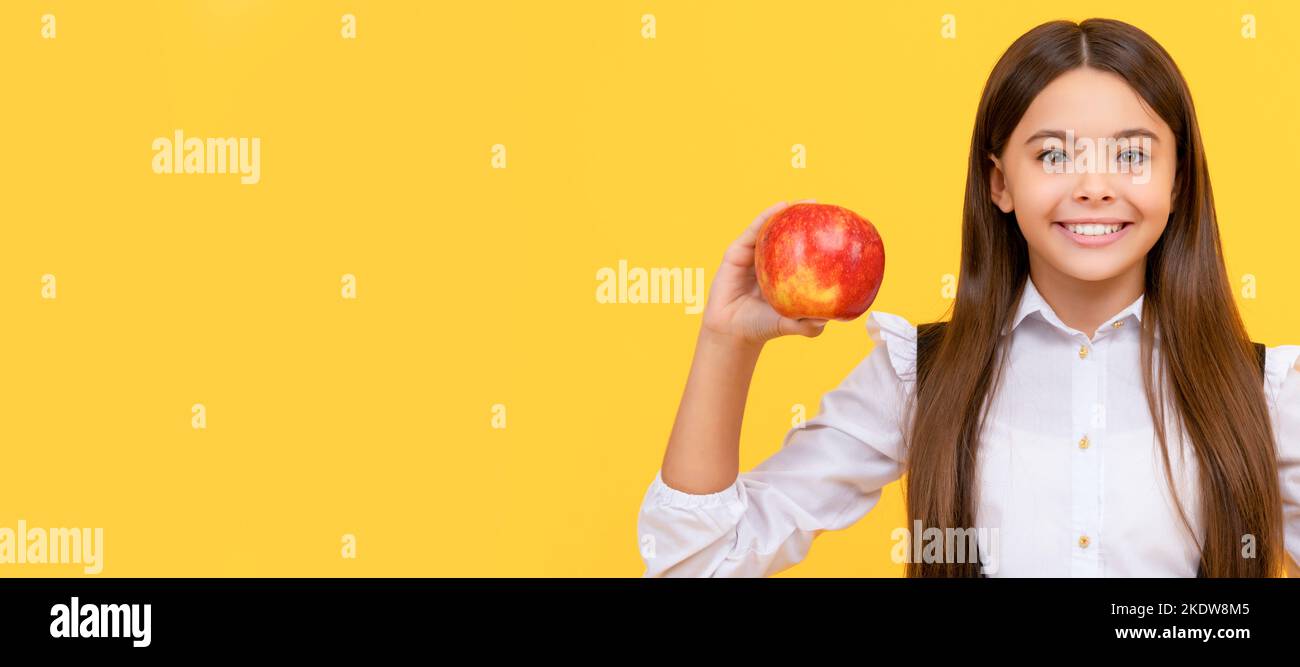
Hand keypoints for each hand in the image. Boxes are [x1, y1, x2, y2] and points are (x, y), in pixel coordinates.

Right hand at [701, 200, 829, 345]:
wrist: (731, 333)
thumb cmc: (761, 328)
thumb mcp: (791, 325)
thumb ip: (810, 324)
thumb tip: (832, 316)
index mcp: (785, 274)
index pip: (804, 251)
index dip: (818, 237)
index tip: (836, 227)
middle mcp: (770, 261)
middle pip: (788, 233)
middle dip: (806, 218)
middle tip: (824, 207)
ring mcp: (753, 255)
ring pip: (771, 228)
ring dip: (789, 211)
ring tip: (807, 202)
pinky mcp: (736, 252)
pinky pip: (753, 231)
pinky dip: (767, 216)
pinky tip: (781, 206)